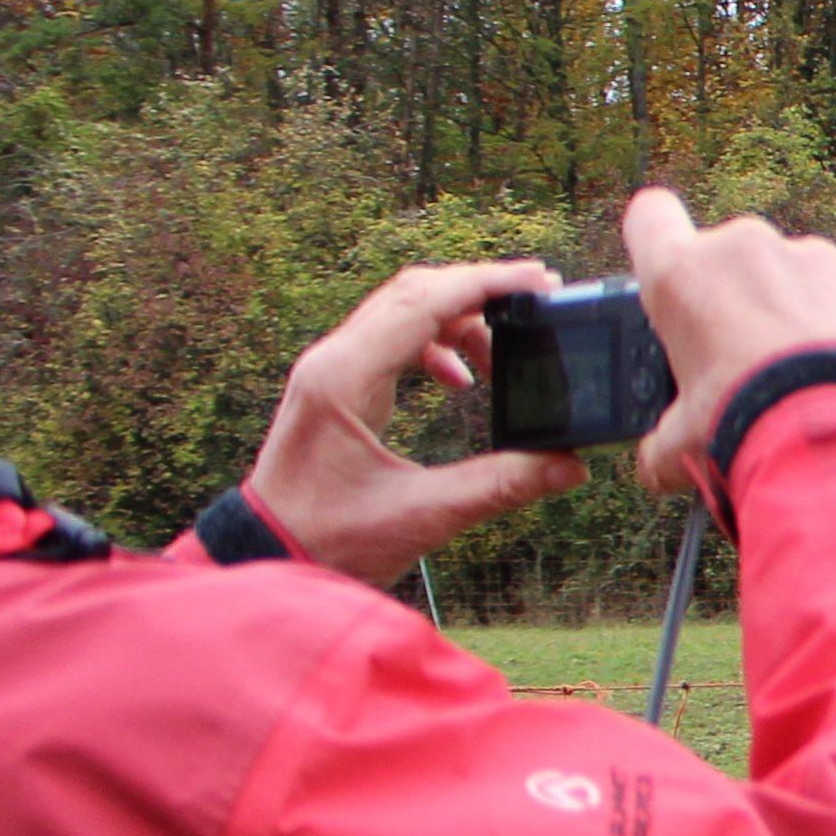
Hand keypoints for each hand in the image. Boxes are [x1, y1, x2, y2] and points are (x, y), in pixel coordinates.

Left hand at [241, 260, 584, 585]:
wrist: (268, 554)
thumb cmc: (328, 539)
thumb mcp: (423, 516)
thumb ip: (499, 486)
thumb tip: (567, 466)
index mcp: (346, 379)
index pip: (423, 301)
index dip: (485, 283)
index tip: (538, 281)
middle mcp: (333, 361)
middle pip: (413, 292)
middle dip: (479, 290)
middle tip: (537, 298)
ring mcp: (331, 370)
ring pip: (402, 310)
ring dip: (459, 318)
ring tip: (504, 353)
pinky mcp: (336, 385)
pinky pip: (391, 338)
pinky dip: (435, 343)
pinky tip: (461, 380)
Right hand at [623, 188, 835, 497]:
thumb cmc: (746, 428)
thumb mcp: (681, 442)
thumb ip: (659, 439)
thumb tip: (656, 461)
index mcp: (680, 274)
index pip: (650, 216)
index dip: (658, 238)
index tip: (675, 272)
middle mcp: (741, 246)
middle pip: (730, 255)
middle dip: (739, 296)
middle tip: (751, 358)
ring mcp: (808, 254)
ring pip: (793, 272)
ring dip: (795, 308)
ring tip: (806, 372)